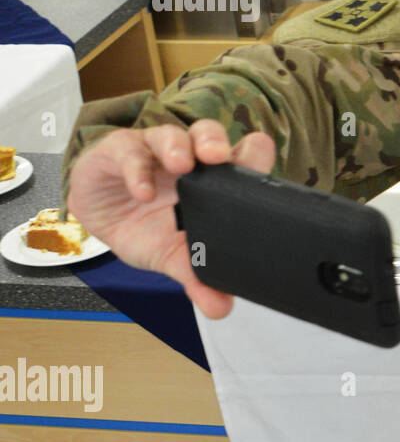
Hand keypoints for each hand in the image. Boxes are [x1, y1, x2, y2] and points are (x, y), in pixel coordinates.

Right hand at [66, 119, 276, 318]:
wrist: (101, 218)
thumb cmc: (146, 226)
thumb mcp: (173, 255)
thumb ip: (198, 277)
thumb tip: (220, 307)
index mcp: (213, 176)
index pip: (244, 154)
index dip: (254, 157)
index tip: (256, 176)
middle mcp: (189, 156)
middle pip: (209, 134)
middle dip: (217, 142)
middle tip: (219, 157)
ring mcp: (154, 149)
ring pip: (171, 134)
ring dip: (177, 147)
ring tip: (181, 166)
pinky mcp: (118, 150)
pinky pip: (128, 150)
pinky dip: (135, 170)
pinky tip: (141, 191)